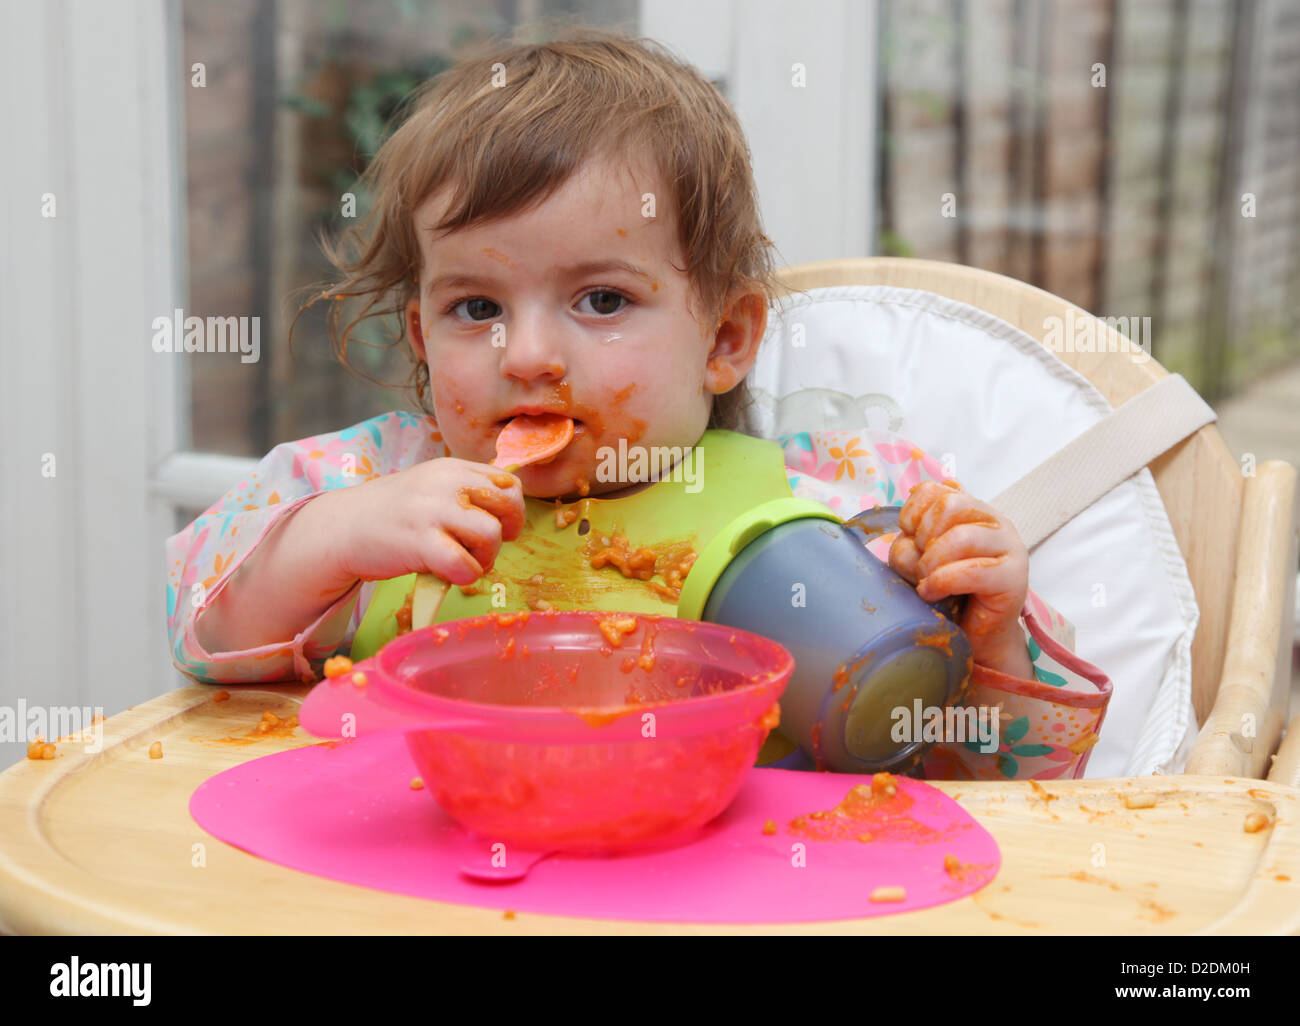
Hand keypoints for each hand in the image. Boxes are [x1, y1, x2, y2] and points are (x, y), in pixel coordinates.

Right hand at [320, 457, 525, 587]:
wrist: (342, 528)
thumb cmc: (393, 513)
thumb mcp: (431, 487)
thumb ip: (466, 491)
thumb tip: (507, 511)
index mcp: (453, 468)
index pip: (509, 483)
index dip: (511, 511)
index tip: (496, 526)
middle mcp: (446, 483)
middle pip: (509, 506)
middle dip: (505, 534)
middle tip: (482, 548)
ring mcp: (432, 511)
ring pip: (491, 535)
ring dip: (484, 558)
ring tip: (463, 561)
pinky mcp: (420, 541)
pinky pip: (465, 565)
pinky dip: (464, 576)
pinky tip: (448, 574)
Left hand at [888, 481, 1032, 677]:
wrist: (977, 639)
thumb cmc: (948, 596)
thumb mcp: (922, 560)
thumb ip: (914, 540)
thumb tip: (907, 530)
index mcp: (971, 511)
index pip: (934, 489)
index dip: (912, 514)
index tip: (909, 540)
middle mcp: (994, 522)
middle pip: (949, 505)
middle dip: (922, 538)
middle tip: (920, 567)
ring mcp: (1010, 547)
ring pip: (961, 537)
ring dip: (931, 563)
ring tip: (926, 583)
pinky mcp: (1015, 578)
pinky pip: (972, 571)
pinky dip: (943, 582)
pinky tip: (934, 594)